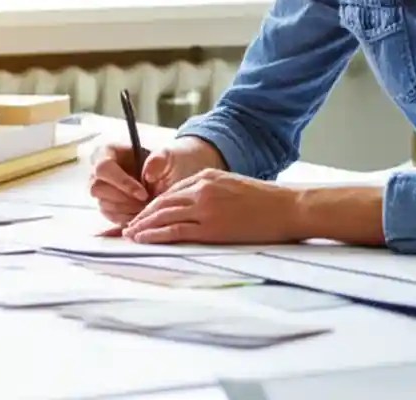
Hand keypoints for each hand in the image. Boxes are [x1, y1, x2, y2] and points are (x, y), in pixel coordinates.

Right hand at [88, 136, 225, 227]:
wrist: (168, 174)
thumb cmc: (164, 161)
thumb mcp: (166, 155)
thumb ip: (158, 160)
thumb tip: (148, 174)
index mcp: (107, 151)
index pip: (103, 168)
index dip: (121, 183)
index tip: (143, 194)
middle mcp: (98, 171)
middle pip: (97, 189)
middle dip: (124, 200)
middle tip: (146, 204)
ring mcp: (100, 188)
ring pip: (104, 204)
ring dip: (127, 210)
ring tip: (146, 208)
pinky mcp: (105, 204)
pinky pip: (109, 216)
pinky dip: (126, 218)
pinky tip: (141, 214)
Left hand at [122, 168, 299, 244]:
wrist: (288, 208)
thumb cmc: (265, 201)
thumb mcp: (232, 186)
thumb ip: (209, 192)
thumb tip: (191, 206)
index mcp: (205, 177)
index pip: (169, 192)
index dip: (152, 205)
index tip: (141, 215)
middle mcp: (201, 189)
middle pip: (161, 202)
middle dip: (142, 215)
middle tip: (127, 226)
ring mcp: (205, 207)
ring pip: (163, 215)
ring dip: (143, 225)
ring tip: (129, 234)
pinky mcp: (211, 227)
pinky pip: (176, 231)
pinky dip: (156, 234)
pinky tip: (144, 239)